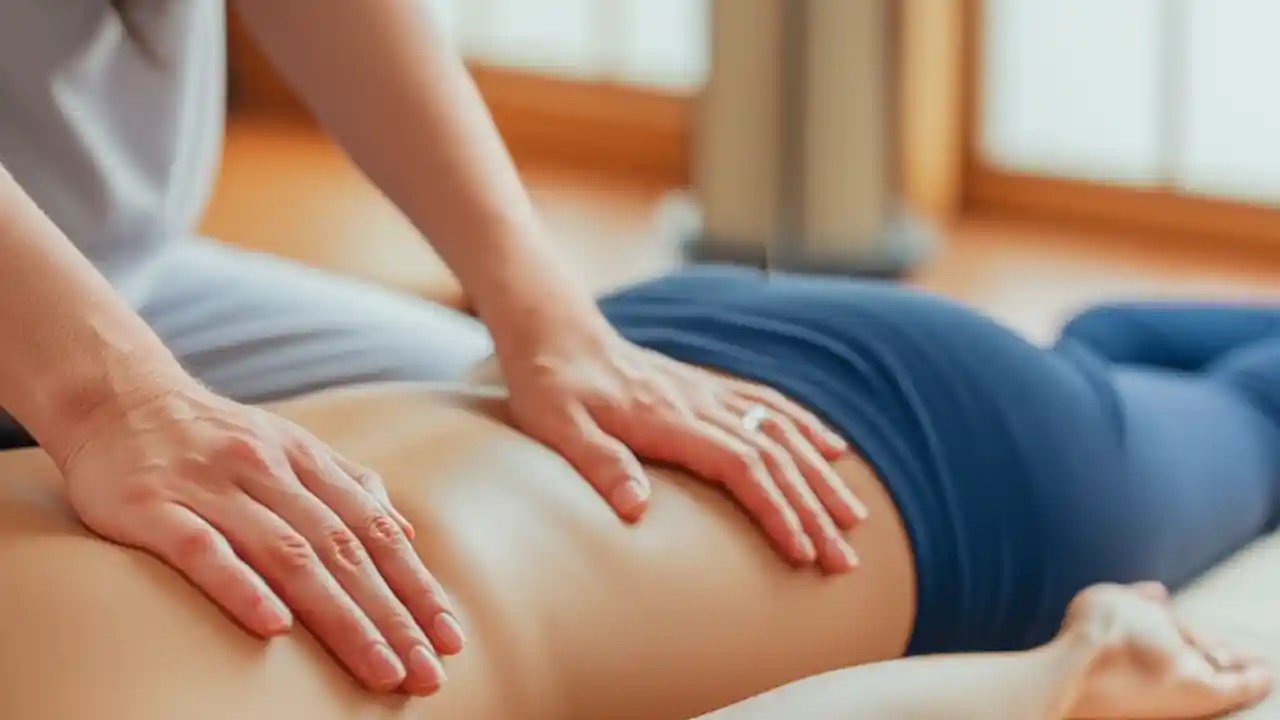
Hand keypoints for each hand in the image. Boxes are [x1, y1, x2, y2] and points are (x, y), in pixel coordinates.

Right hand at [51, 382, 461, 694]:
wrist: (119, 398)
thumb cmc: (217, 438)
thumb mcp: (291, 449)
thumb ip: (349, 488)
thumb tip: (407, 535)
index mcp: (306, 461)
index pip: (375, 530)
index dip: (415, 585)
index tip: (449, 636)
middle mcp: (268, 471)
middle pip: (342, 550)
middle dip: (391, 616)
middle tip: (425, 673)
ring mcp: (211, 487)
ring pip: (288, 554)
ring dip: (339, 616)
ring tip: (376, 668)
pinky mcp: (153, 506)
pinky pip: (201, 549)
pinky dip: (240, 586)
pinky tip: (273, 627)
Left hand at [500, 328, 868, 572]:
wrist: (554, 331)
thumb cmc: (551, 386)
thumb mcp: (558, 428)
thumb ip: (600, 463)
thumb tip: (636, 510)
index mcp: (669, 419)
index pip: (740, 467)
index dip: (775, 509)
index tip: (801, 551)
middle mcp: (699, 403)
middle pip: (773, 457)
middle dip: (814, 509)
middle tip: (844, 559)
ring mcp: (707, 392)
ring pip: (780, 433)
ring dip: (820, 475)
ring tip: (854, 517)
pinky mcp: (706, 387)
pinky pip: (768, 406)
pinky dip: (806, 428)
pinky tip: (833, 448)